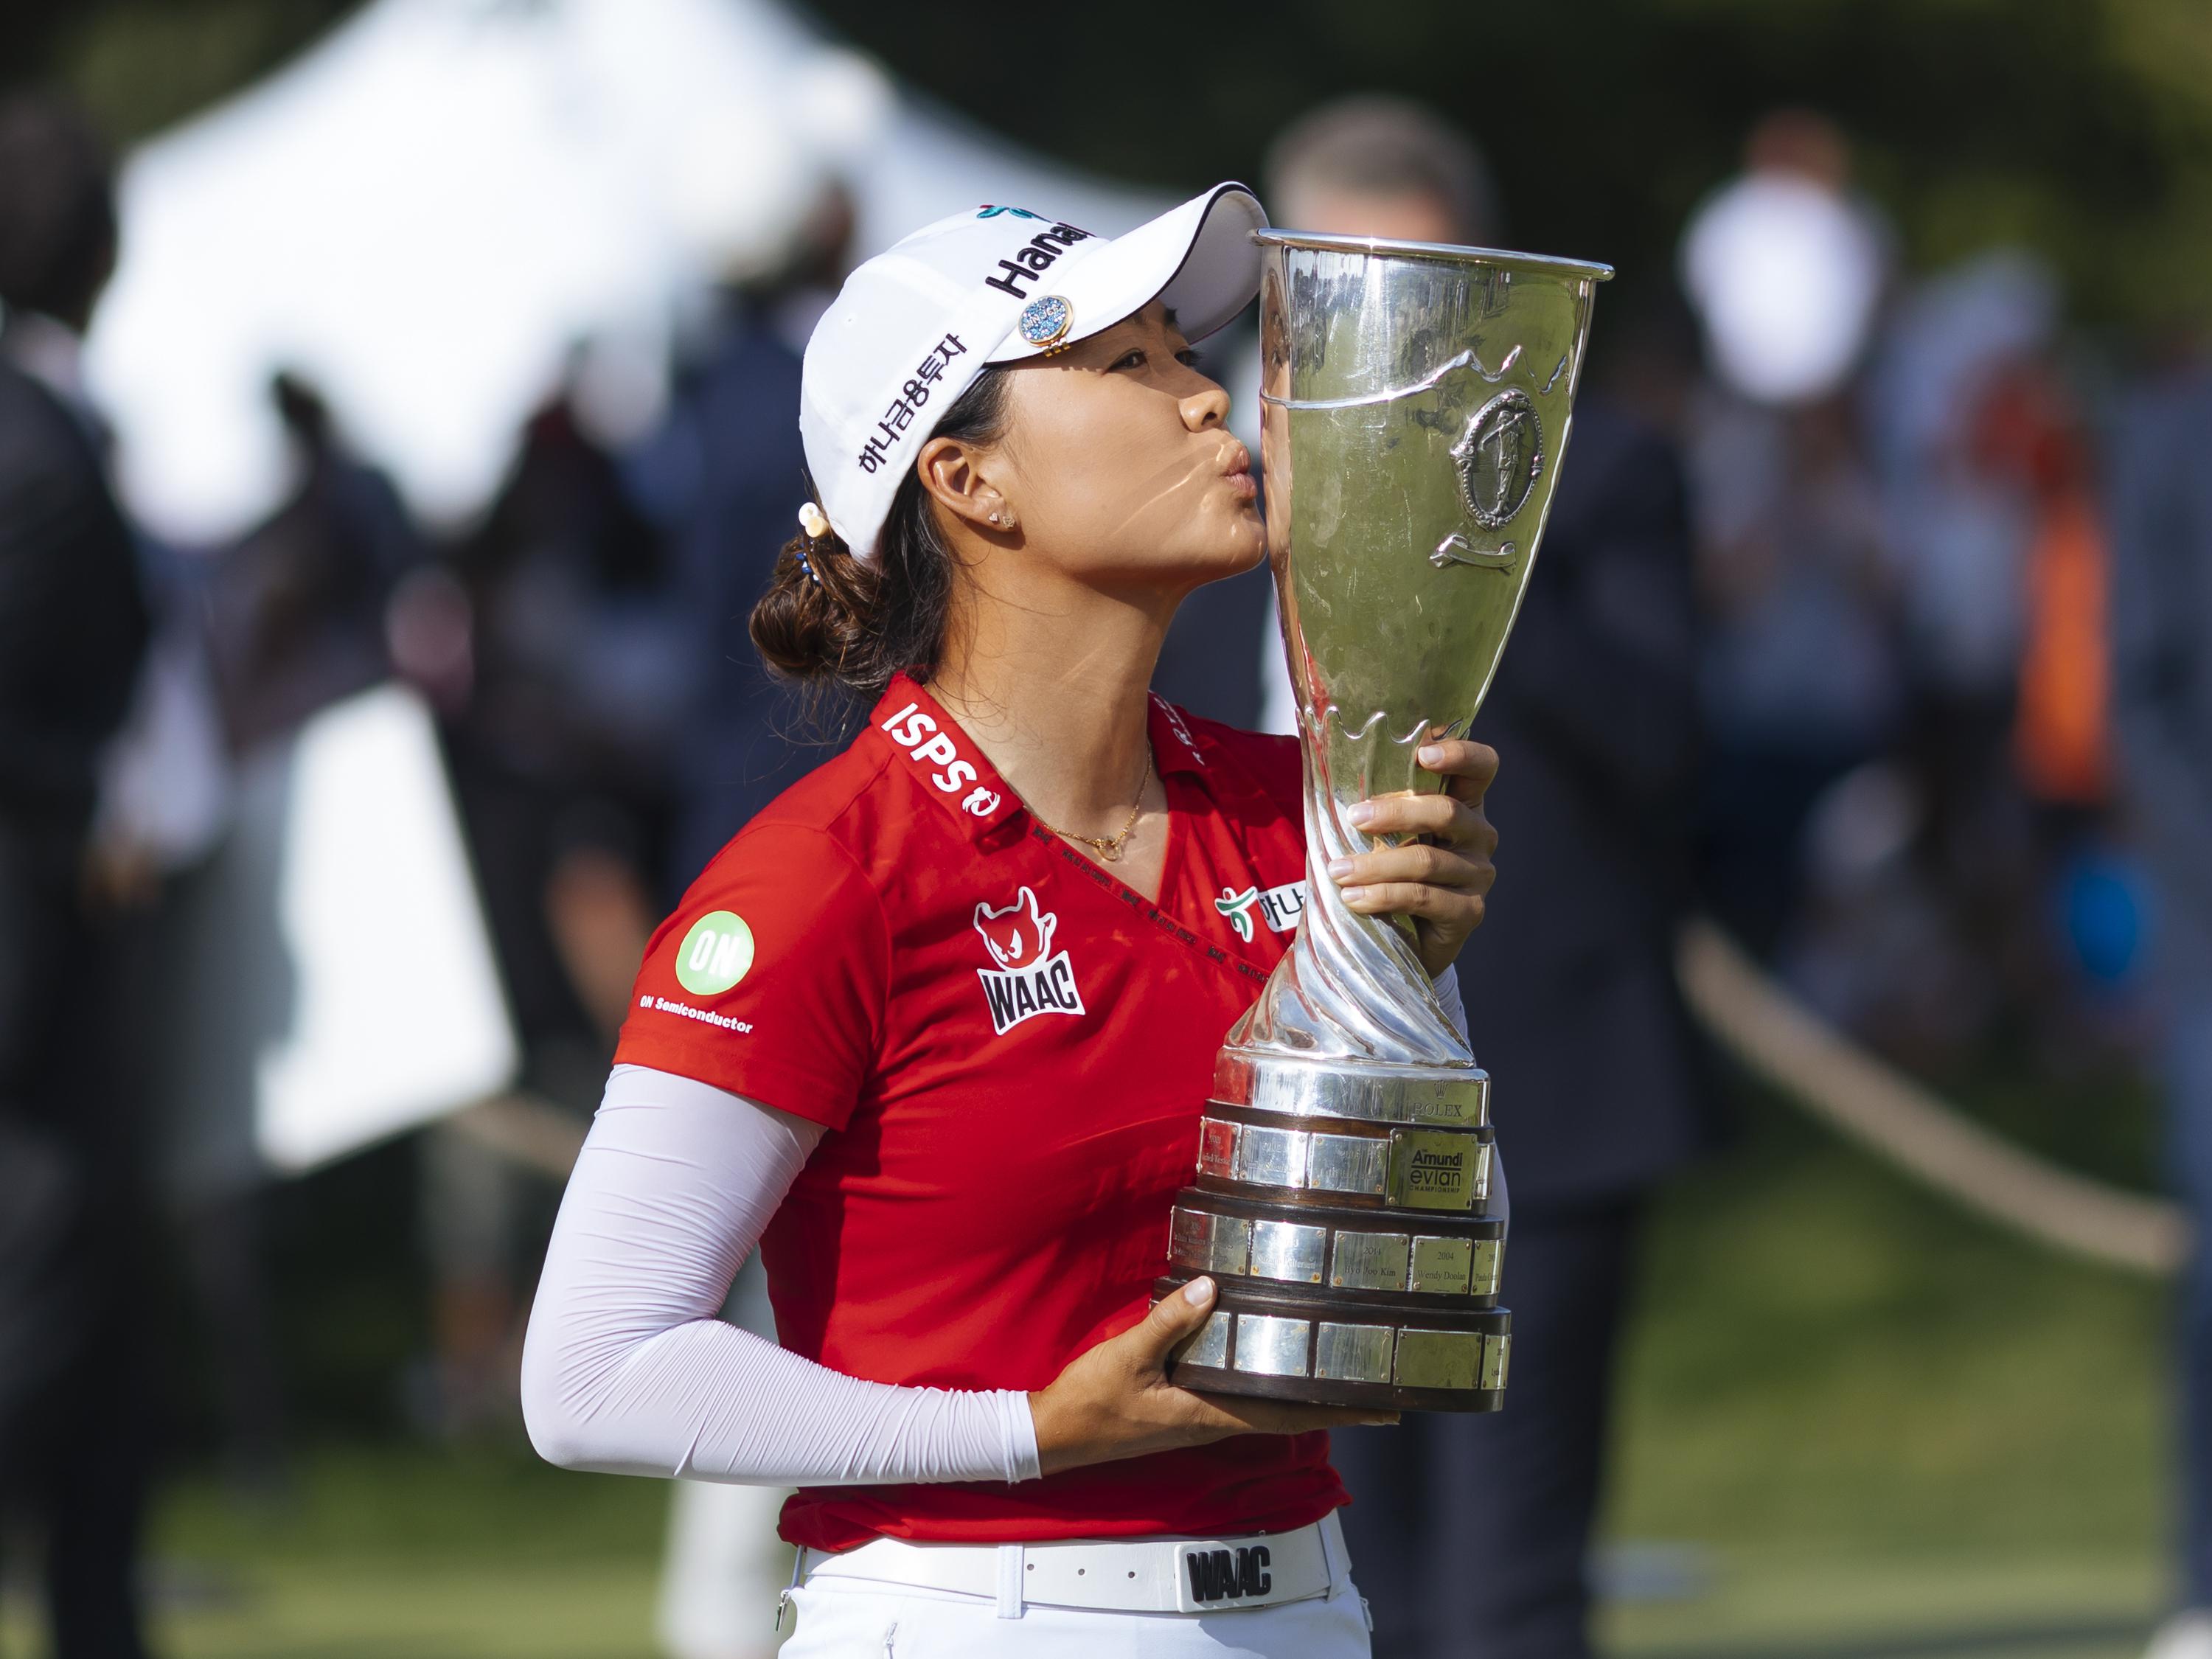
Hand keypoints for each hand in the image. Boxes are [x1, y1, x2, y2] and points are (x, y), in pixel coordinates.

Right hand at [1027, 1277, 1395, 1476]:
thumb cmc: (1088, 1403)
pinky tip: (1273, 1365)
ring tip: (1342, 1373)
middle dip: (1336, 1401)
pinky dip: (1269, 1384)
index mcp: (1208, 1413)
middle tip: (1383, 1386)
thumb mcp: (1126, 1356)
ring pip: (1268, 1405)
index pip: (1288, 1413)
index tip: (1384, 1406)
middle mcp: (1213, 1420)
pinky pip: (1241, 1396)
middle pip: (1289, 1412)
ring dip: (1306, 1393)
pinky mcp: (1185, 1408)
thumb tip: (1213, 1288)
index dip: (1339, 1410)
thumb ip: (1169, 1322)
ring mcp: (1200, 1416)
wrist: (1053, 1434)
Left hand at [1328, 739, 1499, 977]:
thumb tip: (1328, 775)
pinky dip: (1383, 896)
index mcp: (1464, 804)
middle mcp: (1480, 835)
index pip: (1482, 767)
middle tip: (1354, 818)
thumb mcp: (1386, 835)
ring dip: (1375, 865)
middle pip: (1447, 812)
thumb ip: (1379, 808)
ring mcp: (1478, 874)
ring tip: (1338, 871)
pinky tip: (1353, 899)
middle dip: (1395, 813)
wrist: (1406, 939)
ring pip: (1427, 860)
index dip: (1462, 753)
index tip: (1422, 753)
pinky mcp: (1470, 911)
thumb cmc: (1391, 874)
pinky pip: (1423, 897)